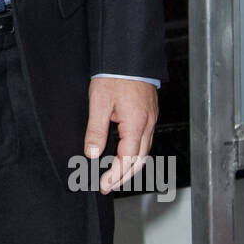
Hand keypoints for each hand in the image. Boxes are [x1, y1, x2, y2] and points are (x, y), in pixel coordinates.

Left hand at [84, 76, 157, 193]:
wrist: (128, 56)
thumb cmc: (114, 76)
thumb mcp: (99, 104)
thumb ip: (96, 131)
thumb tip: (91, 153)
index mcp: (135, 124)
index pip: (127, 160)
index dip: (115, 175)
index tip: (104, 186)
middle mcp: (147, 124)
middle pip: (139, 160)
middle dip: (124, 176)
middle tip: (109, 186)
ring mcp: (151, 118)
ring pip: (145, 151)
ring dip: (131, 166)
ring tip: (116, 175)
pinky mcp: (150, 113)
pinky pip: (146, 139)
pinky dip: (136, 153)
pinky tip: (126, 154)